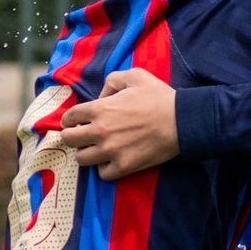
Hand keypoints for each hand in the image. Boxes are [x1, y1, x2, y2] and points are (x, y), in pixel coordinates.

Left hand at [56, 69, 179, 179]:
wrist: (182, 121)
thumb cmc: (159, 97)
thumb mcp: (135, 76)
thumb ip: (112, 81)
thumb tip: (101, 95)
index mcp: (99, 108)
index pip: (69, 117)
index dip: (70, 120)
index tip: (77, 122)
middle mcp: (100, 131)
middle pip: (69, 139)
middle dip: (73, 136)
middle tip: (84, 136)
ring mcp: (111, 151)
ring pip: (81, 159)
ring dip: (87, 154)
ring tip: (97, 150)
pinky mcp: (124, 166)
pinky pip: (102, 174)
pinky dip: (104, 168)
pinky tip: (112, 161)